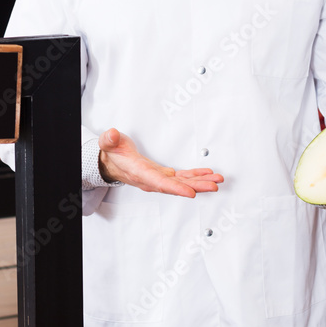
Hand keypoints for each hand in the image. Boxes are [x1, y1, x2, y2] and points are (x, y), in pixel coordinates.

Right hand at [98, 127, 223, 197]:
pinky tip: (207, 174)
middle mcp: (151, 179)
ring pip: (182, 183)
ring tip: (217, 181)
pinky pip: (182, 178)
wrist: (112, 162)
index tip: (191, 192)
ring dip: (200, 182)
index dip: (176, 188)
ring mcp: (158, 178)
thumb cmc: (113, 154)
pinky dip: (195, 176)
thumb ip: (109, 140)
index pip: (159, 183)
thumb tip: (111, 135)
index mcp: (139, 173)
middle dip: (196, 186)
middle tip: (214, 186)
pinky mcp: (163, 175)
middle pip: (176, 186)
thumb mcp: (108, 144)